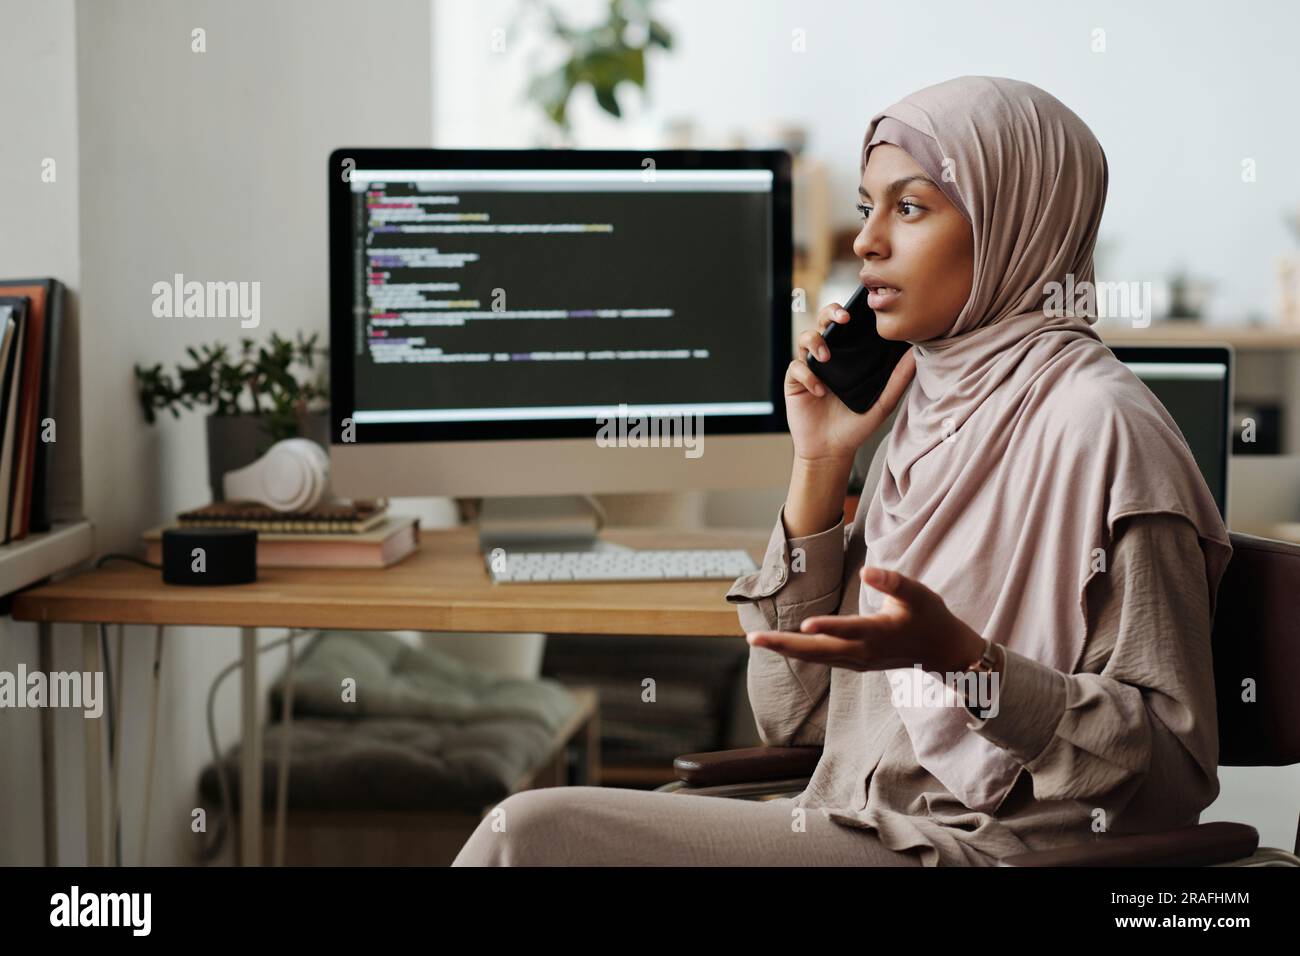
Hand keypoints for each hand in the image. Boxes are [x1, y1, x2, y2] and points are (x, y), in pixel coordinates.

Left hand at [745, 565, 986, 673]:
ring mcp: (857, 661)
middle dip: (784, 644)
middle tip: (753, 638)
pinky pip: (821, 658)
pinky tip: (778, 645)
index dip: (828, 627)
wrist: (942, 652)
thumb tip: (866, 571)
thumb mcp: (918, 594)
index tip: (804, 623)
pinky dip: (798, 652)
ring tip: (756, 640)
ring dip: (785, 649)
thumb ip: (893, 582)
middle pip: (819, 650)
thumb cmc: (929, 616)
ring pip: (815, 657)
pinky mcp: (853, 663)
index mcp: (880, 632)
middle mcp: (864, 652)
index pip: (849, 629)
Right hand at [786, 301, 915, 463]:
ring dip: (815, 342)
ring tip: (826, 357)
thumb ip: (898, 379)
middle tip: (842, 318)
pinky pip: (796, 367)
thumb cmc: (856, 426)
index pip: (847, 325)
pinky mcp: (795, 382)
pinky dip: (808, 375)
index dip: (850, 312)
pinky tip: (820, 391)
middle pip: (823, 321)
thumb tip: (916, 354)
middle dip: (830, 313)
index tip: (861, 311)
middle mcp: (828, 357)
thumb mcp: (883, 403)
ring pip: (804, 338)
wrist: (832, 450)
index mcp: (848, 357)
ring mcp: (810, 368)